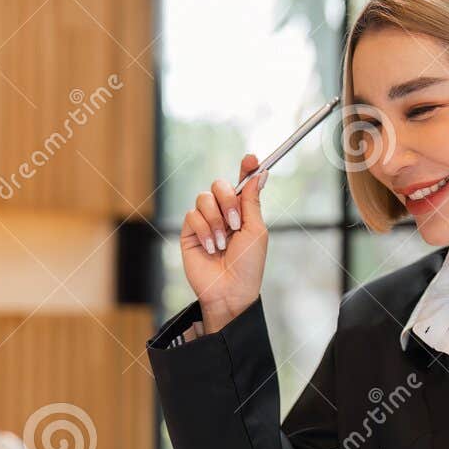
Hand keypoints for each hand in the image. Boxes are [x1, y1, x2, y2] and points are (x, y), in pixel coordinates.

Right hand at [180, 153, 268, 332]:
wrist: (230, 290)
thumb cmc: (248, 265)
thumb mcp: (256, 231)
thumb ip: (252, 201)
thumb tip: (259, 174)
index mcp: (242, 212)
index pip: (242, 183)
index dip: (246, 168)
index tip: (251, 158)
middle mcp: (223, 213)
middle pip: (219, 185)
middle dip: (228, 200)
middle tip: (235, 223)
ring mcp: (205, 222)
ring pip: (204, 198)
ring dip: (215, 220)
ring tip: (222, 243)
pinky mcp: (189, 232)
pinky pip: (192, 215)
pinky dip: (204, 230)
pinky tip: (210, 247)